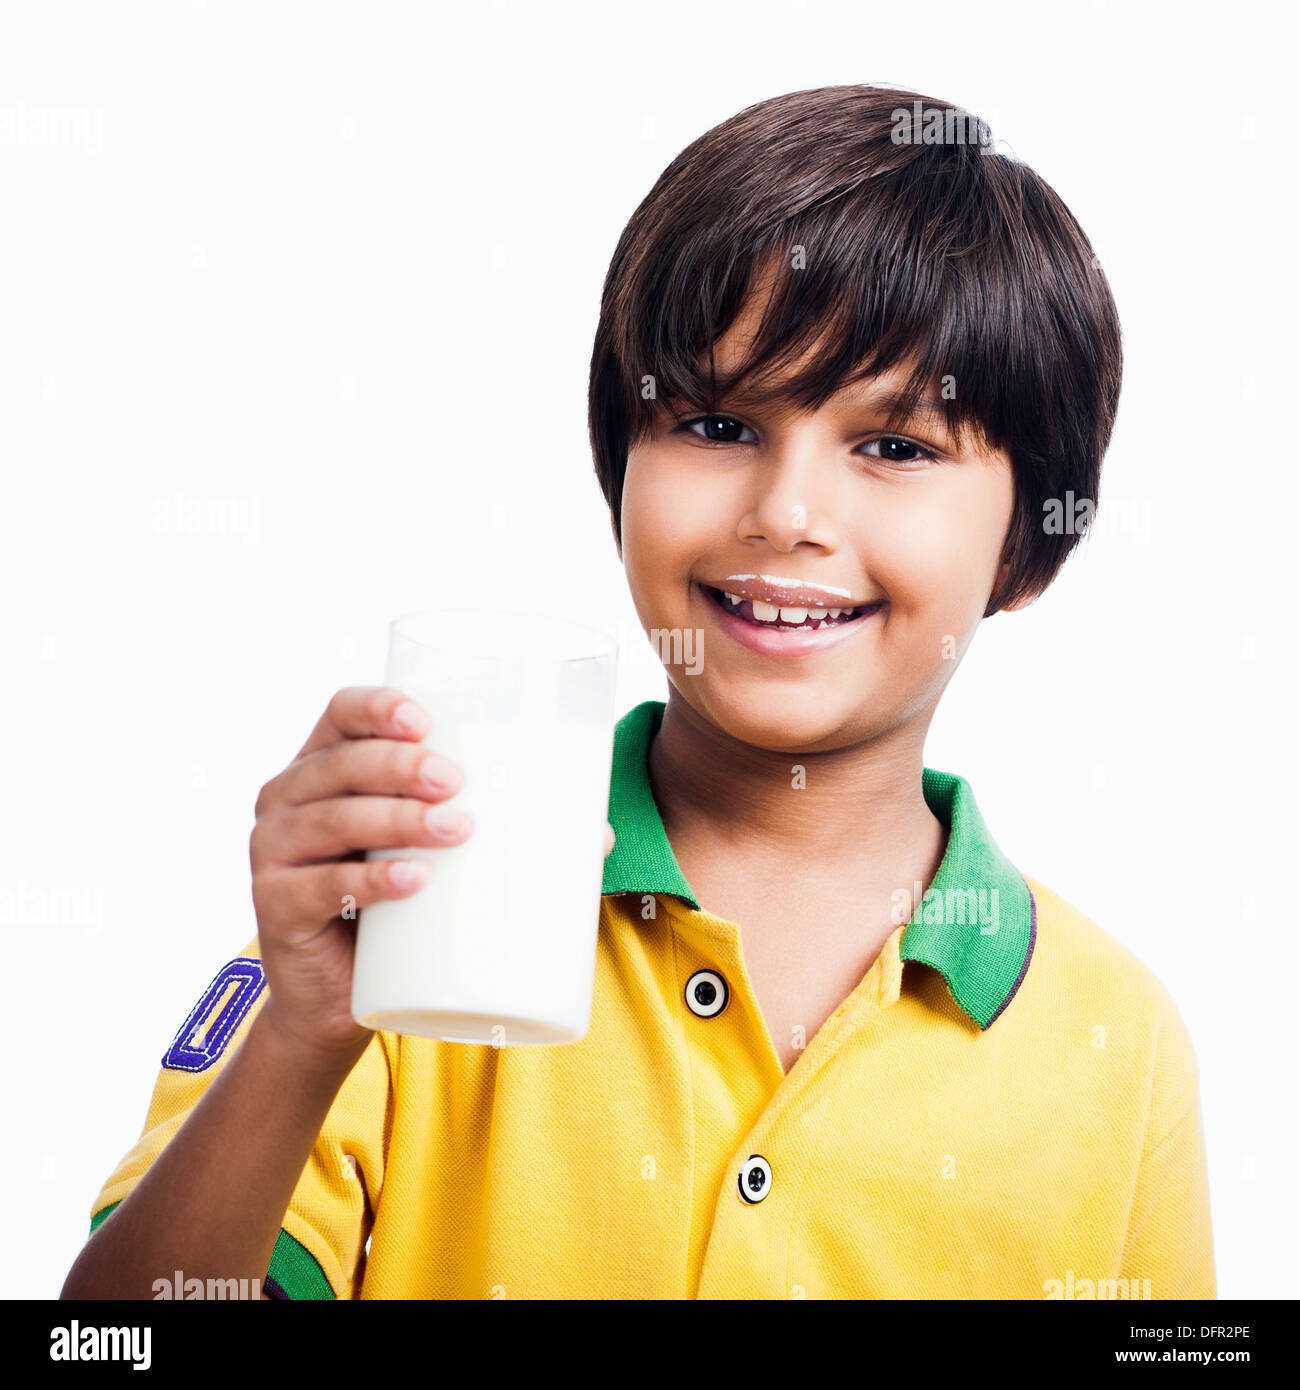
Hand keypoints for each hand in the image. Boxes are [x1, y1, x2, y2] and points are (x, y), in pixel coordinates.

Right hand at [248, 687, 471, 1059]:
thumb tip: (602, 836)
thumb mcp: (437, 855)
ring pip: (332, 820)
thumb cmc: (398, 908)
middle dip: (400, 765)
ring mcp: (272, 853)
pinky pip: (314, 887)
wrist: (340, 1000)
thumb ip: (507, 833)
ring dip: (397, 820)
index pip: (343, 711)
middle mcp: (288, 799)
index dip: (379, 705)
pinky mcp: (275, 909)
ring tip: (457, 829)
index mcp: (326, 766)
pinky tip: (411, 881)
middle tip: (457, 782)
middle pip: (341, 763)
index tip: (427, 719)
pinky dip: (368, 883)